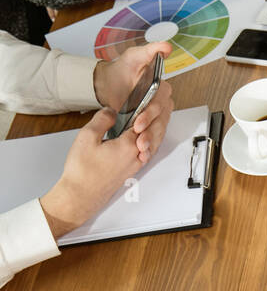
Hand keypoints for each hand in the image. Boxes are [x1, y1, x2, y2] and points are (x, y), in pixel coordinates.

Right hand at [40, 79, 172, 236]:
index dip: (148, 107)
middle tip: (162, 102)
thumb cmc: (82, 171)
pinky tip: (149, 137)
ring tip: (159, 116)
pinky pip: (148, 152)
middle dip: (159, 116)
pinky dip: (152, 141)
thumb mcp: (87, 137)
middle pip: (155, 132)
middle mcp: (136, 156)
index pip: (145, 121)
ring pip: (154, 144)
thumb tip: (111, 110)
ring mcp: (135, 165)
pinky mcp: (131, 172)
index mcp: (128, 145)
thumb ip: (102, 119)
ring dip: (158, 128)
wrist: (81, 196)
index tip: (150, 94)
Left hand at [93, 40, 173, 155]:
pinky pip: (153, 139)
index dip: (151, 114)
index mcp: (161, 89)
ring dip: (150, 142)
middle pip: (160, 121)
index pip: (161, 104)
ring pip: (158, 132)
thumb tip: (165, 47)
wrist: (107, 84)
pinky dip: (149, 148)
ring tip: (140, 148)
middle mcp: (161, 104)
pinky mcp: (148, 127)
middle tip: (138, 136)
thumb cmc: (120, 70)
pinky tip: (143, 154)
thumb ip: (150, 51)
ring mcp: (155, 117)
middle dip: (150, 131)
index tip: (139, 121)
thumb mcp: (134, 56)